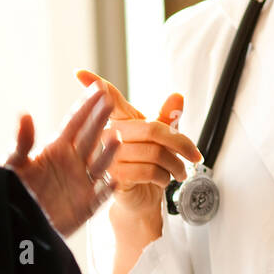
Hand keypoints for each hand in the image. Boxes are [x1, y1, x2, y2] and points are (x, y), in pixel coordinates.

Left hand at [5, 83, 118, 236]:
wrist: (18, 226)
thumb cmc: (14, 192)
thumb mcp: (14, 166)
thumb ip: (21, 142)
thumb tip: (25, 114)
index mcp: (56, 149)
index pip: (75, 122)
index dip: (86, 105)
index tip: (99, 86)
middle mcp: (73, 162)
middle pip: (91, 136)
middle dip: (101, 118)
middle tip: (111, 99)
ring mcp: (82, 183)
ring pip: (100, 164)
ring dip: (109, 152)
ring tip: (116, 137)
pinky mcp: (86, 205)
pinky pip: (100, 196)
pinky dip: (108, 189)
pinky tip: (116, 180)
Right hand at [75, 69, 201, 220]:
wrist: (142, 200)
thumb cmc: (147, 166)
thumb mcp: (161, 139)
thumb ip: (168, 117)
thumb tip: (177, 96)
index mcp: (120, 121)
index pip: (109, 100)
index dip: (93, 83)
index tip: (80, 73)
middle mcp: (109, 136)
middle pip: (152, 129)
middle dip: (181, 143)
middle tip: (193, 154)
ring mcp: (108, 157)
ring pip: (155, 153)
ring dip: (176, 165)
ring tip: (179, 171)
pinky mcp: (114, 178)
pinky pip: (149, 171)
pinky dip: (164, 177)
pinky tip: (162, 180)